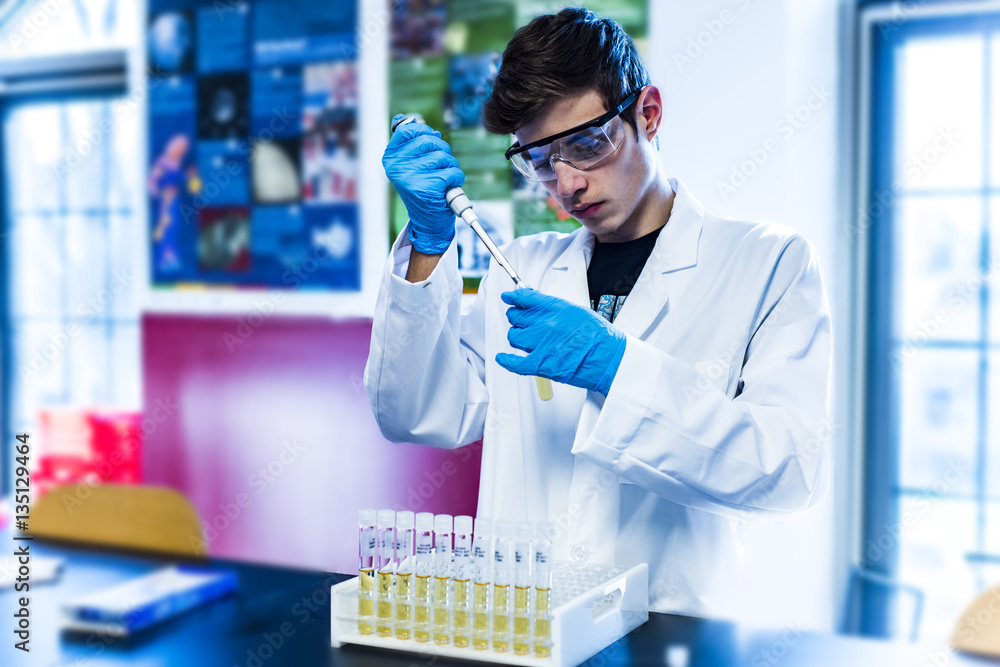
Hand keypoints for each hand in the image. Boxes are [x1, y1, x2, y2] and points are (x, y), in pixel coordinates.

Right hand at [382, 115, 464, 253]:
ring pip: (443, 156)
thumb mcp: (410, 164)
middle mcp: (397, 166)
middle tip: (439, 166)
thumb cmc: (422, 188)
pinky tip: (448, 187)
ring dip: (450, 166)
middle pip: (430, 140)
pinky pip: (452, 172)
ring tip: (442, 179)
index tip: (431, 141)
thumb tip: (411, 119)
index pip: (409, 129)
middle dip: (442, 151)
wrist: (427, 221)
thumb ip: (410, 142)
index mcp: (391, 158)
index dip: (425, 131)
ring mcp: (411, 177)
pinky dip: (456, 179)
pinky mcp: (427, 187)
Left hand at [495, 288, 626, 394]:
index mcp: (556, 308)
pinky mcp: (541, 365)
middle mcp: (545, 324)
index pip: (525, 297)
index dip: (514, 297)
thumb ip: (556, 309)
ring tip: (525, 340)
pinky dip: (506, 360)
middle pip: (516, 317)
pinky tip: (502, 358)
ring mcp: (541, 344)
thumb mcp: (578, 312)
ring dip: (516, 338)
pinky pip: (514, 363)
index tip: (508, 297)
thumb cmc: (600, 337)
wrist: (610, 359)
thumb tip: (538, 305)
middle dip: (517, 318)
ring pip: (514, 337)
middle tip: (521, 322)